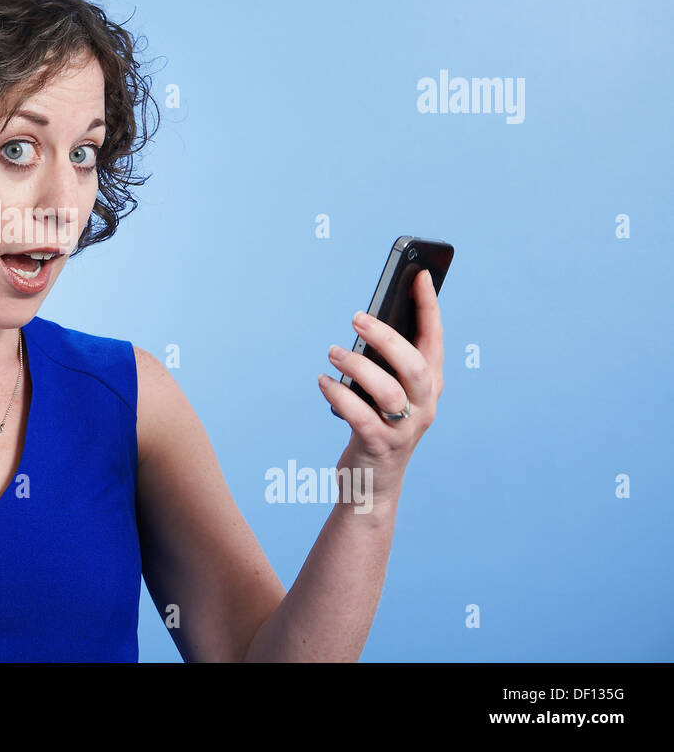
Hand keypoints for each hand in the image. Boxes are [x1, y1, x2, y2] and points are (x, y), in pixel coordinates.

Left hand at [318, 268, 443, 493]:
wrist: (374, 485)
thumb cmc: (378, 425)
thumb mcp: (387, 392)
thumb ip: (385, 362)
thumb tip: (365, 322)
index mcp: (430, 386)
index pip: (435, 339)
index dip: (429, 306)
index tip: (420, 274)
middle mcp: (424, 406)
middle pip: (414, 365)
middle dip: (387, 337)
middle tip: (356, 318)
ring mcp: (404, 429)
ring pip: (389, 391)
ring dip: (358, 366)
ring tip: (332, 352)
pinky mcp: (379, 447)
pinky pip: (361, 417)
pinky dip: (339, 396)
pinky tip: (323, 382)